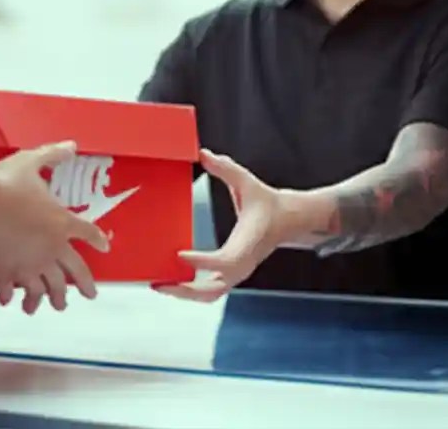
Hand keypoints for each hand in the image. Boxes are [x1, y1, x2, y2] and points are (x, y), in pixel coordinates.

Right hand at [0, 141, 111, 313]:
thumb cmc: (3, 183)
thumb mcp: (31, 162)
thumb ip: (52, 155)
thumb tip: (71, 146)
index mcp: (61, 223)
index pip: (87, 233)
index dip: (98, 240)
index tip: (105, 248)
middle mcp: (50, 250)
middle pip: (74, 273)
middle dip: (83, 286)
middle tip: (90, 295)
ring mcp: (28, 266)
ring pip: (45, 289)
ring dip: (49, 299)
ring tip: (52, 306)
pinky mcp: (5, 275)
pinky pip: (10, 290)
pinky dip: (10, 296)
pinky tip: (9, 299)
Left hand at [154, 149, 287, 301]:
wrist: (288, 221)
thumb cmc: (267, 203)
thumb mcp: (247, 182)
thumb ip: (226, 168)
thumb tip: (204, 153)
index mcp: (248, 243)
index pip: (225, 260)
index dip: (202, 261)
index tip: (179, 255)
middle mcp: (243, 263)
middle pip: (214, 288)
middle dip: (186, 290)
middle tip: (159, 282)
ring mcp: (238, 273)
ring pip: (211, 294)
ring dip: (185, 294)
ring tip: (159, 285)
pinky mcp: (233, 274)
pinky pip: (212, 290)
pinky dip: (192, 291)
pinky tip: (172, 282)